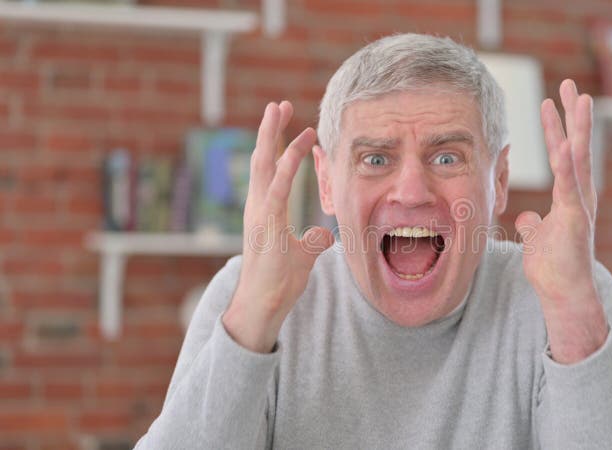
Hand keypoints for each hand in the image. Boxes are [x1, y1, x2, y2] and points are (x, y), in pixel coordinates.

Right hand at [223, 101, 333, 352]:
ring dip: (273, 137)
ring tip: (280, 111)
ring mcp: (259, 215)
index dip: (278, 144)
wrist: (262, 305)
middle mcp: (257, 207)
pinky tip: (292, 149)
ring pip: (264, 167)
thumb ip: (311, 239)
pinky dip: (284, 168)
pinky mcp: (266, 227)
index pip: (269, 168)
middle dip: (270, 130)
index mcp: (264, 210)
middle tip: (278, 103)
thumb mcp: (303, 254)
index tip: (287, 121)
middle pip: (262, 159)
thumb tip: (324, 232)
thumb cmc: (280, 280)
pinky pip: (276, 192)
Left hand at [514, 80, 607, 363]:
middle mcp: (580, 195)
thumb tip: (526, 217)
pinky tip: (563, 143)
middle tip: (570, 84)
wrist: (564, 294)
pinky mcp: (575, 219)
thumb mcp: (537, 239)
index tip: (552, 101)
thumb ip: (533, 224)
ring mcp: (580, 205)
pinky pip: (569, 187)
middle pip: (577, 146)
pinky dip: (566, 165)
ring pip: (579, 157)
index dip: (558, 127)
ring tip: (577, 97)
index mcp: (571, 196)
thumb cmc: (553, 269)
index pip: (564, 153)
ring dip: (577, 127)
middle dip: (573, 114)